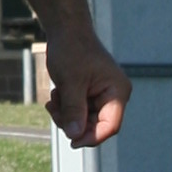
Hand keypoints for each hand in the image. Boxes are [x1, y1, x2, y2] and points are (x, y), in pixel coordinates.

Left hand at [43, 22, 129, 149]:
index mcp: (118, 92)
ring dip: (66, 114)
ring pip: (84, 121)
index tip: (71, 142)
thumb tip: (74, 135)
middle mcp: (114, 95)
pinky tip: (56, 94)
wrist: (66, 30)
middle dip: (73, 122)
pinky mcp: (91, 94)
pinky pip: (79, 112)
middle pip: (96, 126)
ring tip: (54, 97)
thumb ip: (73, 110)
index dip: (91, 137)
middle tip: (54, 110)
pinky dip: (65, 108)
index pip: (110, 126)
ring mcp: (103, 95)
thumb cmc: (72, 50)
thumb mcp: (71, 82)